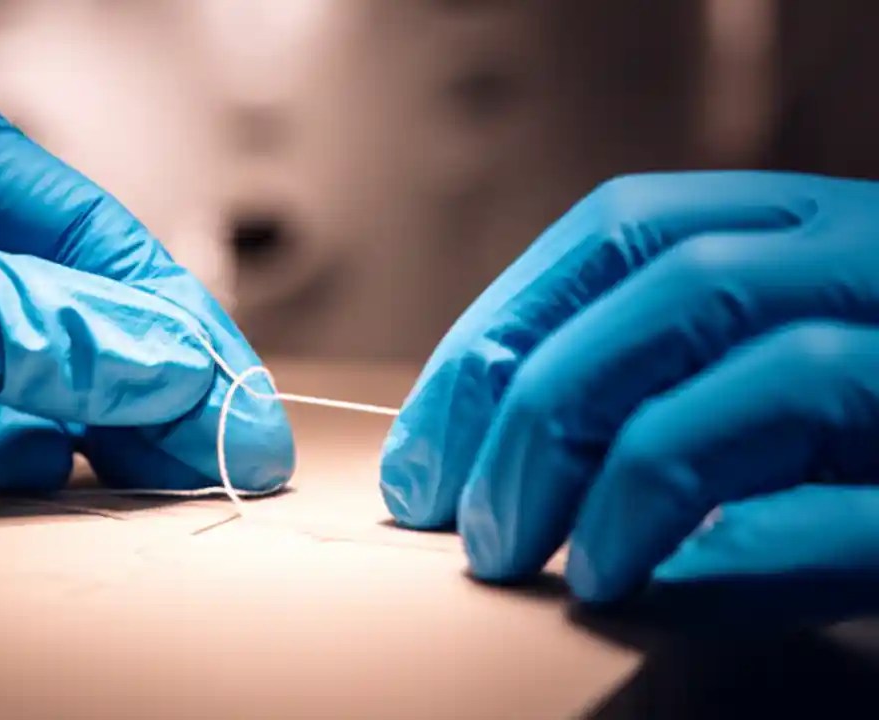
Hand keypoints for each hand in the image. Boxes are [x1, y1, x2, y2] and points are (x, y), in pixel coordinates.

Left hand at [0, 54, 292, 495]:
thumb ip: (8, 319)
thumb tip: (151, 356)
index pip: (80, 226)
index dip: (167, 309)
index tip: (229, 390)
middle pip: (57, 296)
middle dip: (138, 369)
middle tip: (213, 447)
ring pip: (13, 362)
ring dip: (77, 413)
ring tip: (142, 463)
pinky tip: (33, 465)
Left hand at [380, 171, 878, 603]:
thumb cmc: (851, 419)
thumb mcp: (736, 354)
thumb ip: (637, 364)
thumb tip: (470, 442)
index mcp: (800, 224)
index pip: (616, 235)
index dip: (497, 334)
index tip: (425, 447)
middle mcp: (875, 263)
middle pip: (674, 296)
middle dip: (537, 414)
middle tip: (467, 526)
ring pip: (776, 376)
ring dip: (628, 480)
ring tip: (552, 564)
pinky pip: (864, 503)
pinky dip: (751, 540)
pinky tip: (660, 580)